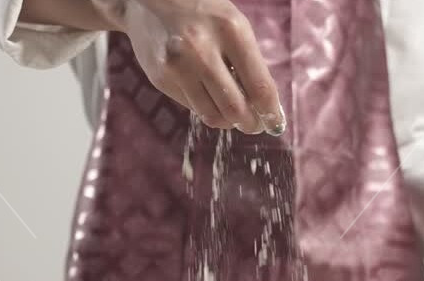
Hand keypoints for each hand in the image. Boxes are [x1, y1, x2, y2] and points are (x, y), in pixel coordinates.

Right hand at [95, 0, 285, 133]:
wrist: (148, 0)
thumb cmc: (201, 12)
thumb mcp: (232, 24)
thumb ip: (248, 62)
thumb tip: (264, 106)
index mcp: (231, 30)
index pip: (259, 86)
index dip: (271, 112)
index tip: (275, 123)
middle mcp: (203, 49)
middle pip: (235, 108)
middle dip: (250, 123)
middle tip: (254, 125)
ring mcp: (178, 66)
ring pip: (211, 115)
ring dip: (227, 121)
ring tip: (232, 114)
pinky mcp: (160, 78)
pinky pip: (191, 106)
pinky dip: (205, 107)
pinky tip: (206, 94)